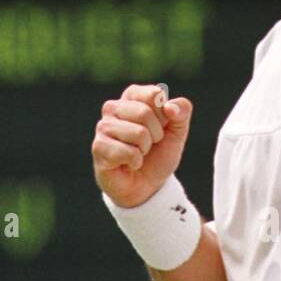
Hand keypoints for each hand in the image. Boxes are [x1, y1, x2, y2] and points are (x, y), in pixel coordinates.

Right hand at [92, 84, 192, 207]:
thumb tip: (169, 107)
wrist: (148, 185)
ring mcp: (103, 127)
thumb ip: (181, 112)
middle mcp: (113, 107)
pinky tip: (129, 164)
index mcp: (132, 96)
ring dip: (145, 149)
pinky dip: (135, 162)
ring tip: (138, 153)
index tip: (161, 126)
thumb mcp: (178, 131)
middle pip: (145, 113)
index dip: (164, 115)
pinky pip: (128, 152)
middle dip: (156, 135)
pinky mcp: (99, 147)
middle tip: (149, 144)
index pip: (154, 95)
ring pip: (138, 133)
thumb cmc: (158, 154)